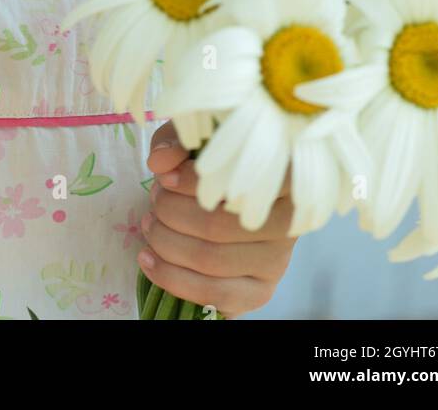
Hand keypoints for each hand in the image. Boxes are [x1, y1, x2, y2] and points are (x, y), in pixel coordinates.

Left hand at [139, 120, 296, 317]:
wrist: (231, 206)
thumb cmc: (214, 167)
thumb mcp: (196, 143)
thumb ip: (177, 142)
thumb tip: (160, 162)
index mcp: (285, 177)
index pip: (239, 181)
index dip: (193, 182)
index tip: (164, 177)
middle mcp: (290, 222)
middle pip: (218, 224)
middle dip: (171, 212)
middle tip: (154, 198)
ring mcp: (278, 262)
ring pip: (210, 260)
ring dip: (166, 242)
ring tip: (149, 224)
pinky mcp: (261, 293)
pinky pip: (212, 295)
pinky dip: (171, 277)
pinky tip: (148, 259)